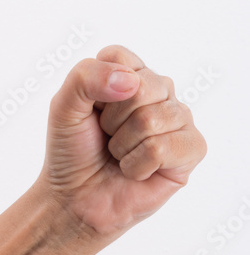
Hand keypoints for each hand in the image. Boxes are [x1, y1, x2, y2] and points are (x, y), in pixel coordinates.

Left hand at [35, 45, 206, 239]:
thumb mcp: (63, 107)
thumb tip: (130, 81)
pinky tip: (136, 171)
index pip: (119, 56)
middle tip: (107, 138)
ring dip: (123, 146)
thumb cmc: (72, 151)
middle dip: (112, 121)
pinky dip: (138, 166)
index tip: (91, 111)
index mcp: (129, 73)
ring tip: (120, 155)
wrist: (76, 198)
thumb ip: (84, 77)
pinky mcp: (191, 149)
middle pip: (141, 87)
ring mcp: (179, 118)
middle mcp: (159, 91)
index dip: (97, 88)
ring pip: (151, 120)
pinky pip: (163, 148)